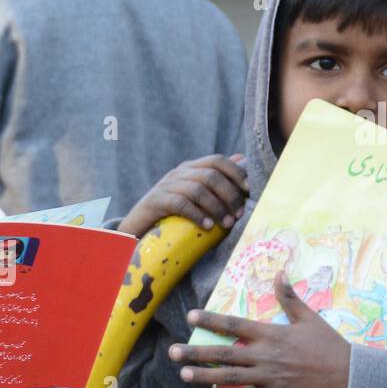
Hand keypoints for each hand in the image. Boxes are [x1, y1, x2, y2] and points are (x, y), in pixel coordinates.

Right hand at [118, 154, 248, 237]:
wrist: (137, 227)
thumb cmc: (172, 213)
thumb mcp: (195, 196)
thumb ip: (216, 179)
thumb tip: (242, 160)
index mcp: (190, 168)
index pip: (217, 160)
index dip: (236, 173)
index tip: (249, 191)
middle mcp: (179, 173)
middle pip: (210, 175)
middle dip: (229, 194)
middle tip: (239, 214)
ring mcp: (166, 186)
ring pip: (197, 189)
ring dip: (217, 207)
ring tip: (227, 224)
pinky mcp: (156, 202)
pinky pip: (180, 204)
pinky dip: (197, 215)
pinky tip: (208, 226)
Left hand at [169, 271, 350, 387]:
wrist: (352, 377)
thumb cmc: (331, 346)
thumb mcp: (311, 318)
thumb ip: (290, 297)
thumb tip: (279, 271)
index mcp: (272, 334)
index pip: (235, 324)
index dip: (211, 319)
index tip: (190, 315)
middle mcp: (267, 355)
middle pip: (225, 353)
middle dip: (196, 352)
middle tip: (172, 352)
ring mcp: (271, 377)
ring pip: (231, 378)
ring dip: (205, 376)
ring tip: (183, 375)